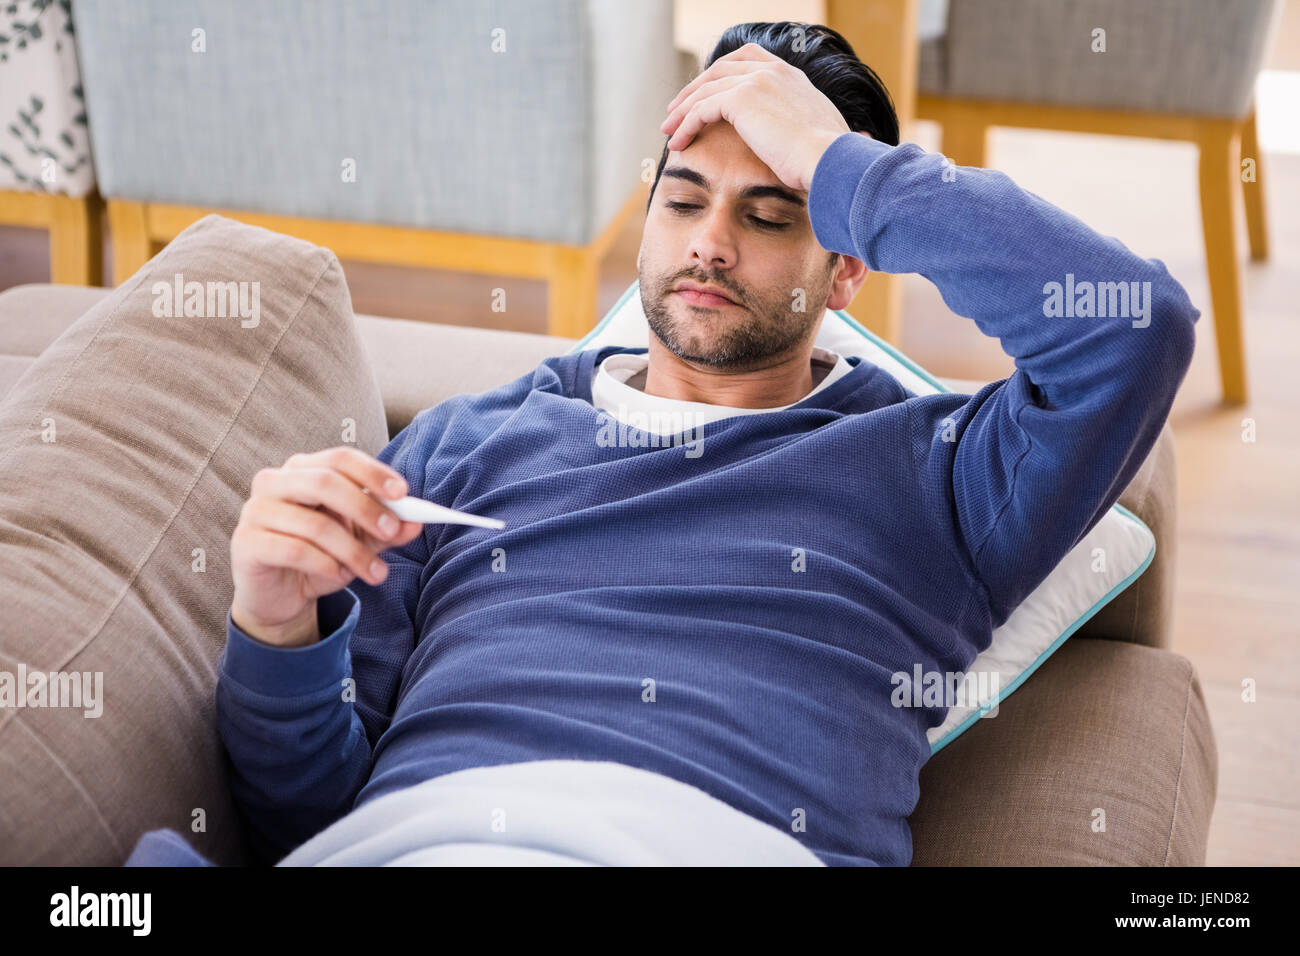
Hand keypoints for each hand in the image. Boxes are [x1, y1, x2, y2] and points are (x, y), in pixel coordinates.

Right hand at [230, 447, 422, 647]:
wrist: (279, 595)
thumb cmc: (319, 557)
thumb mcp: (359, 542)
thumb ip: (386, 530)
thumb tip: (416, 523)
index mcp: (303, 469)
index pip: (340, 458)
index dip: (373, 473)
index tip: (403, 493)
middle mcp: (274, 482)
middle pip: (326, 482)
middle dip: (366, 508)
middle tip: (392, 533)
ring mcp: (255, 510)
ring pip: (315, 524)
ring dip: (352, 551)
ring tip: (373, 572)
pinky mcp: (246, 543)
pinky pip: (295, 550)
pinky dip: (326, 566)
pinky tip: (341, 577)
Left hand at [660, 42, 852, 193]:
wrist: (831, 160)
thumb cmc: (828, 160)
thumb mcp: (818, 134)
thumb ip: (803, 128)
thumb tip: (803, 144)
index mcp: (791, 75)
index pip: (749, 59)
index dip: (722, 73)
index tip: (708, 93)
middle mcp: (772, 71)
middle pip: (720, 70)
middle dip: (695, 89)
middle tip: (677, 110)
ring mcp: (756, 81)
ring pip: (706, 90)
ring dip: (683, 110)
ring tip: (669, 130)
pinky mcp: (740, 99)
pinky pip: (701, 109)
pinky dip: (685, 124)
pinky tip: (677, 143)